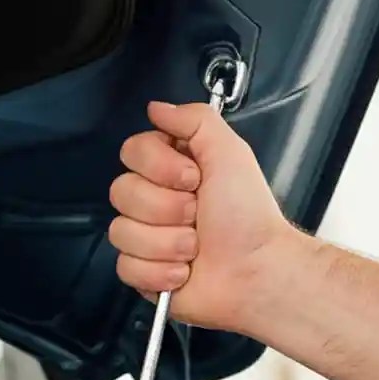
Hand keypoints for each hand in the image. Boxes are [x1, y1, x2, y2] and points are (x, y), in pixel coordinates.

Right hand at [108, 101, 295, 332]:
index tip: (194, 178)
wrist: (257, 269)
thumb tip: (156, 107)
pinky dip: (160, 272)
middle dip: (166, 208)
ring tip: (195, 249)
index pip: (131, 152)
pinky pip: (126, 266)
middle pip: (121, 192)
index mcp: (170, 168)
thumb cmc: (248, 216)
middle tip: (197, 216)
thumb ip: (195, 119)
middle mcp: (153, 200)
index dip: (160, 167)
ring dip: (167, 242)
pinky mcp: (142, 273)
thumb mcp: (229, 152)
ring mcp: (145, 238)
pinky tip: (184, 272)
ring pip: (122, 232)